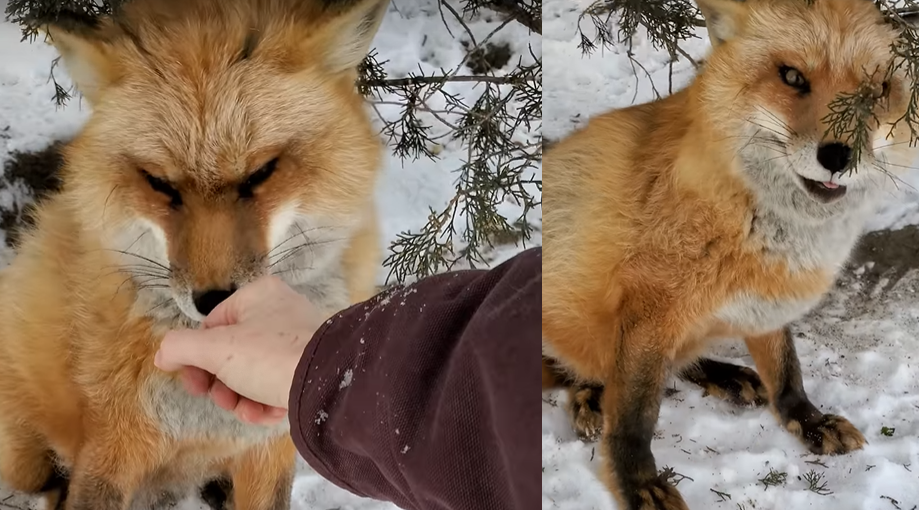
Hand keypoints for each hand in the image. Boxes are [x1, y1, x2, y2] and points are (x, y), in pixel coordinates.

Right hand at [154, 276, 324, 425]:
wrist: (328, 383)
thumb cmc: (270, 356)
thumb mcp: (216, 349)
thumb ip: (181, 347)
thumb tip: (163, 354)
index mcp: (259, 295)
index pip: (212, 325)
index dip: (197, 358)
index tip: (194, 383)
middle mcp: (281, 312)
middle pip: (232, 352)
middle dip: (221, 383)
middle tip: (221, 400)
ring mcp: (299, 341)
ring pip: (254, 373)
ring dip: (242, 398)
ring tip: (246, 411)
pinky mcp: (312, 368)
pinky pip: (278, 385)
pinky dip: (267, 403)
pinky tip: (266, 415)